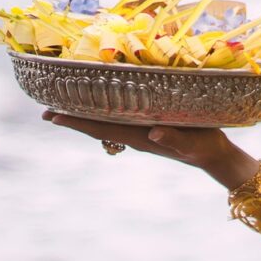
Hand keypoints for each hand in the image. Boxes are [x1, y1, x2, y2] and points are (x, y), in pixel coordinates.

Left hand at [42, 110, 260, 188]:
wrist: (215, 155)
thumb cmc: (206, 147)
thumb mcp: (194, 143)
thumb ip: (174, 139)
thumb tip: (153, 134)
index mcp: (140, 137)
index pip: (101, 128)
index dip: (77, 121)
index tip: (52, 116)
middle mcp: (134, 135)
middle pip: (96, 126)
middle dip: (71, 118)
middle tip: (44, 111)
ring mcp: (138, 132)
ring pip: (104, 123)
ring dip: (83, 115)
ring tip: (62, 107)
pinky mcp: (146, 128)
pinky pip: (117, 120)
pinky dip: (101, 112)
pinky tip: (97, 104)